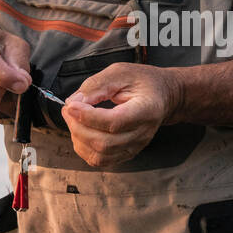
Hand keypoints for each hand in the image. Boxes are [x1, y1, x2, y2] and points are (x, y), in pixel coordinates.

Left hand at [62, 63, 181, 168]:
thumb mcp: (120, 72)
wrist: (163, 96)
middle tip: (69, 109)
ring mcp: (135, 147)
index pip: (114, 122)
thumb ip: (97, 85)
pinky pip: (100, 161)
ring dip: (79, 139)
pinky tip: (81, 132)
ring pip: (100, 156)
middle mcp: (142, 133)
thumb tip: (74, 102)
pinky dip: (84, 149)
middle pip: (104, 143)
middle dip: (78, 127)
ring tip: (73, 120)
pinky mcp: (126, 153)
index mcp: (146, 110)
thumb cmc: (143, 82)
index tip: (71, 105)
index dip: (88, 116)